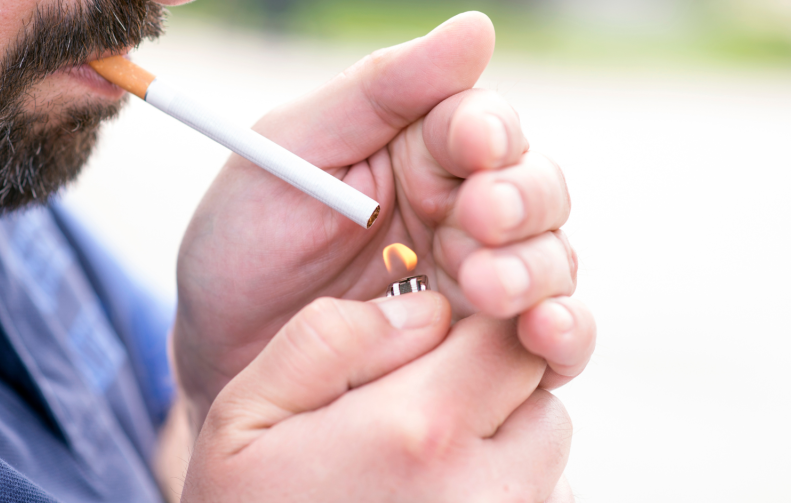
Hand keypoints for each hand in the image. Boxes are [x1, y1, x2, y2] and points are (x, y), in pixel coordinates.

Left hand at [174, 12, 594, 405]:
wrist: (214, 348)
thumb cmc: (246, 240)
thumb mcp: (294, 150)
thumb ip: (382, 88)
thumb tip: (478, 26)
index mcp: (422, 150)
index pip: (484, 125)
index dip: (487, 132)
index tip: (472, 144)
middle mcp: (465, 209)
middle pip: (536, 190)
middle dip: (517, 202)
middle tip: (480, 218)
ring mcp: (483, 279)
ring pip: (551, 260)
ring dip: (533, 268)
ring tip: (484, 286)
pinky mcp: (487, 349)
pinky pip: (551, 340)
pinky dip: (566, 333)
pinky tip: (546, 332)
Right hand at [183, 292, 574, 501]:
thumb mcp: (247, 416)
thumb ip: (332, 340)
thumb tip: (423, 307)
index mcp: (417, 431)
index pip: (507, 338)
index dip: (468, 334)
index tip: (427, 356)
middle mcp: (484, 491)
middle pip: (537, 398)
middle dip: (490, 390)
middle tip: (418, 417)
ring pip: (542, 459)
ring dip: (500, 451)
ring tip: (420, 473)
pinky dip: (499, 497)